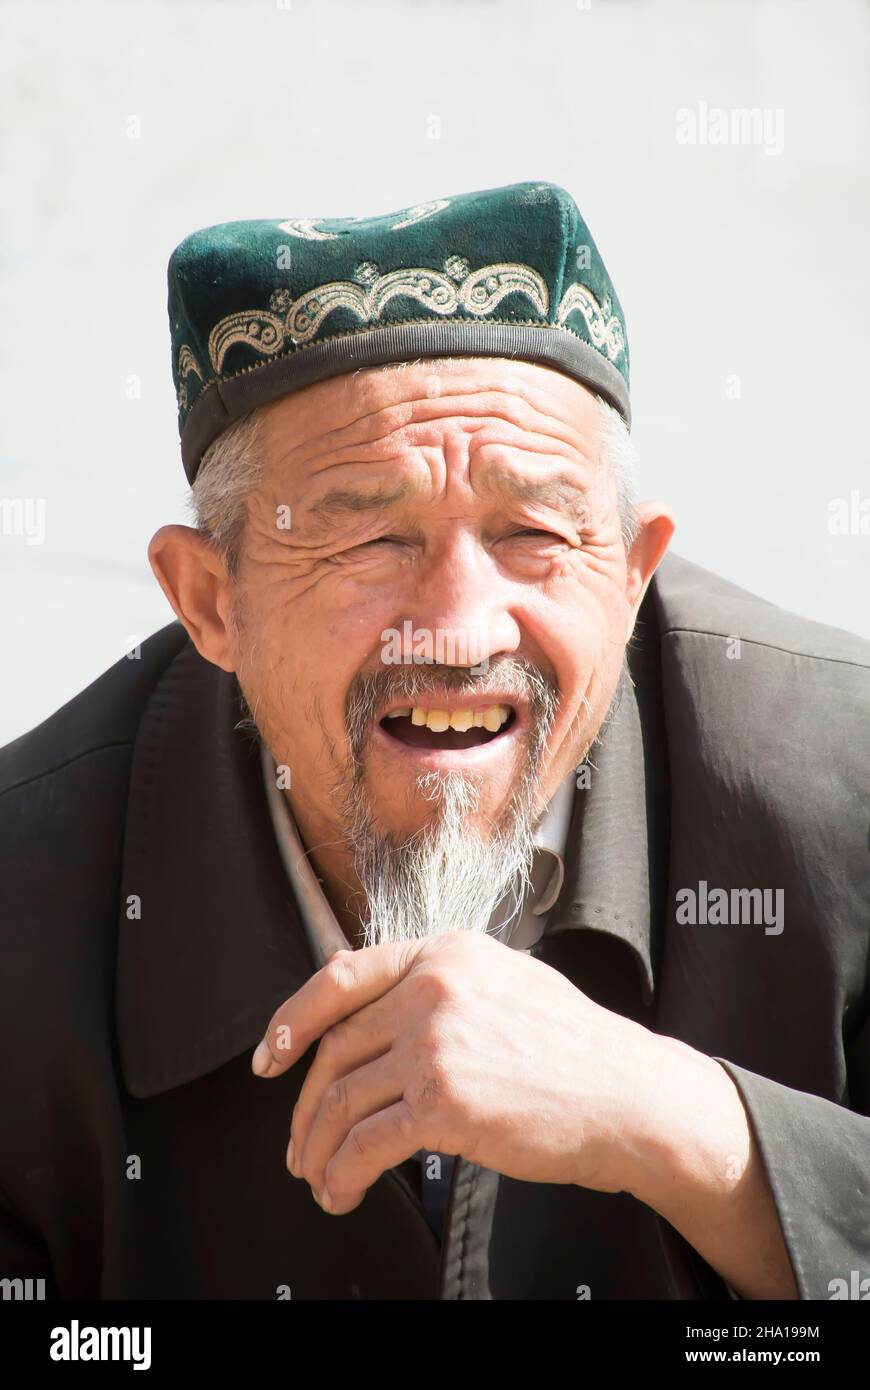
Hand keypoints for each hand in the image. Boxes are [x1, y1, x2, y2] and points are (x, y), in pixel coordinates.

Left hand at [250, 932, 669, 1214]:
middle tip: (299, 1145)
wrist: (629, 1095)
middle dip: (304, 1107)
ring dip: (318, 1149)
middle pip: (334, 1049)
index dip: (292, 1020)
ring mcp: (437, 1044)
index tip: (268, 1058)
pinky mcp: (445, 1103)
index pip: (339, 977)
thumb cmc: (572, 1048)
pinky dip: (342, 1175)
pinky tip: (345, 1192)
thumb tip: (366, 999)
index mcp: (444, 953)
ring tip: (321, 1178)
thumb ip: (438, 981)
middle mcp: (433, 988)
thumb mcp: (503, 980)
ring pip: (339, 1100)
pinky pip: (365, 1144)